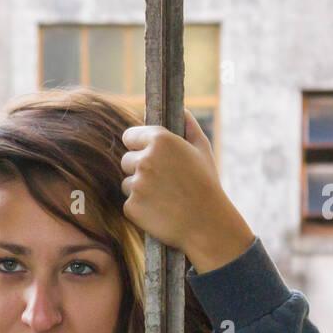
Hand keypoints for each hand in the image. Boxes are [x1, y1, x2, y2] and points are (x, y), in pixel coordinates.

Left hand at [120, 109, 254, 273]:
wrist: (206, 224)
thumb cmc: (206, 184)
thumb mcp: (202, 149)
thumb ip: (188, 124)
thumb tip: (179, 108)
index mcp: (160, 140)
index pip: (129, 136)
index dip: (138, 145)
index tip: (148, 154)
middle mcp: (144, 160)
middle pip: (126, 160)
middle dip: (140, 168)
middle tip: (164, 180)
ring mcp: (136, 184)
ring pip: (127, 182)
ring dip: (139, 188)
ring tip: (164, 196)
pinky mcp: (131, 206)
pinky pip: (129, 203)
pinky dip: (140, 207)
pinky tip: (160, 210)